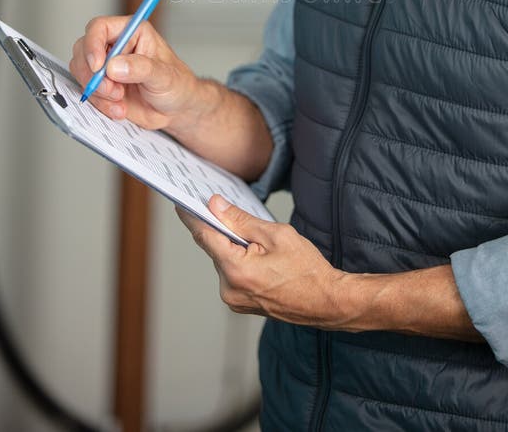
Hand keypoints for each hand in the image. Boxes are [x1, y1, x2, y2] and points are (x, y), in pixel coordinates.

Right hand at [70, 15, 200, 130]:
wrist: (176, 111)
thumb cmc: (176, 85)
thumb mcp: (164, 76)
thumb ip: (141, 68)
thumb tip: (114, 66)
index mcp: (132, 32)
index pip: (100, 27)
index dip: (93, 44)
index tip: (98, 66)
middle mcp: (116, 46)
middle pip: (83, 49)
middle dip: (92, 74)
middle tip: (111, 90)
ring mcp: (106, 67)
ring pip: (81, 72)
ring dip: (97, 91)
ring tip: (120, 101)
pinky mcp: (102, 86)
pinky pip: (87, 92)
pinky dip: (100, 103)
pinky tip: (119, 109)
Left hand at [177, 195, 348, 327]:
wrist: (326, 302)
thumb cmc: (307, 269)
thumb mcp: (276, 234)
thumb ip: (241, 219)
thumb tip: (215, 205)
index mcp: (236, 270)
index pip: (204, 236)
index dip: (192, 217)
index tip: (181, 203)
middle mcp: (229, 289)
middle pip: (214, 248)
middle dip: (221, 229)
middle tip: (229, 211)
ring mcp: (234, 300)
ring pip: (224, 261)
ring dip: (233, 246)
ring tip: (258, 240)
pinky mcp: (240, 304)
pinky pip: (232, 274)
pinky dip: (238, 260)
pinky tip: (258, 254)